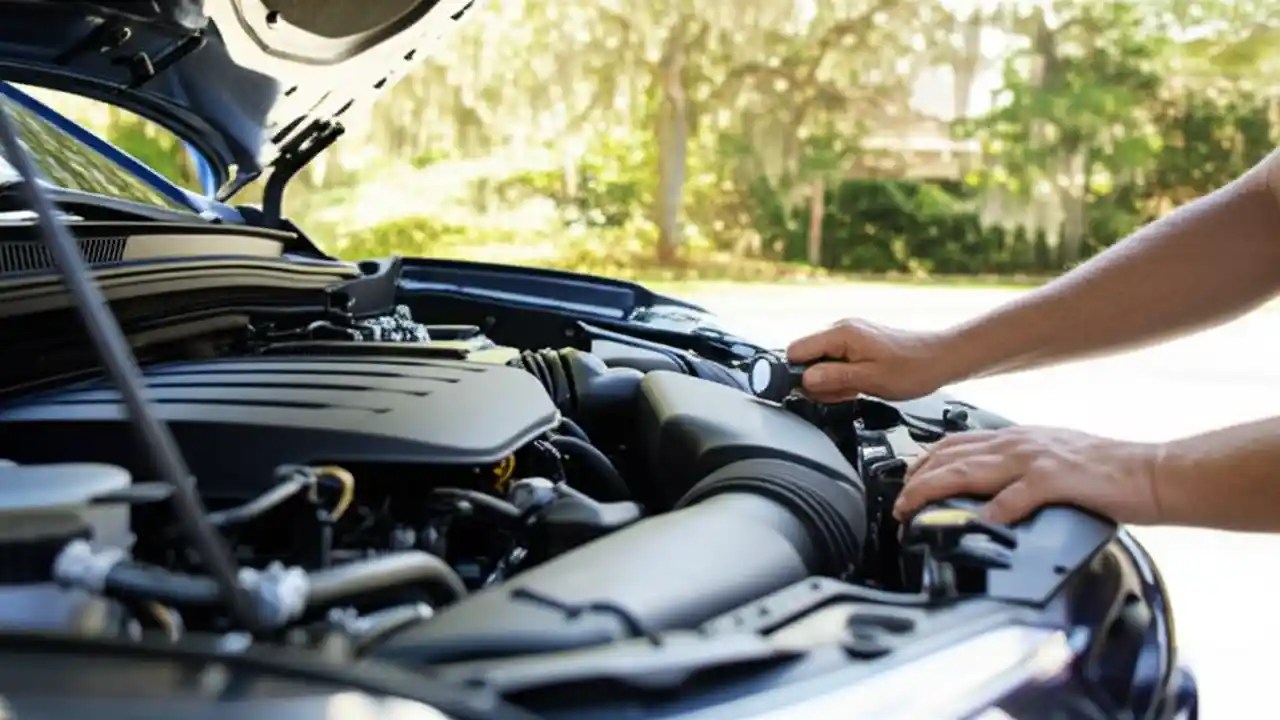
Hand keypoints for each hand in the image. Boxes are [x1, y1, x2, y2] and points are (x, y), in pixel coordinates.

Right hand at [786, 319, 951, 401]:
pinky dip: (843, 377)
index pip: (796, 351)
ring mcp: (849, 336)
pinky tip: (861, 385)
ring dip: (832, 382)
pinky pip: (837, 362)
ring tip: (857, 389)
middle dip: (818, 381)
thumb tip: (804, 380)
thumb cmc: (913, 368)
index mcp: (840, 334)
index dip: (798, 374)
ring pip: (821, 362)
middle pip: (807, 358)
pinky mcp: (858, 344)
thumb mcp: (870, 380)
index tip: (815, 391)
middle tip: (844, 392)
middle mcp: (841, 329)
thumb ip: (833, 379)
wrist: (942, 359)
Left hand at [892, 427, 1163, 524]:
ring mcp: (1036, 459)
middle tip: (897, 506)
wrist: (1153, 473)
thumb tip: (985, 493)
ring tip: (913, 511)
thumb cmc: (1107, 473)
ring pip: (968, 470)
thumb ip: (1016, 471)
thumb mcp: (1050, 461)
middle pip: (950, 456)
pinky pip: (1015, 495)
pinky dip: (992, 510)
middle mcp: (1020, 443)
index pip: (953, 444)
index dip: (921, 464)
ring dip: (933, 491)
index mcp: (1017, 439)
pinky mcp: (1057, 480)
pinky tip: (976, 524)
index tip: (904, 485)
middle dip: (915, 481)